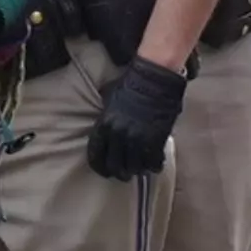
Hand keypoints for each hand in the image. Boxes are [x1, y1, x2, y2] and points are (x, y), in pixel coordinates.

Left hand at [86, 56, 192, 179]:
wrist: (154, 78)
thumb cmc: (131, 85)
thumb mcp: (109, 98)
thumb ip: (105, 116)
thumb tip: (104, 124)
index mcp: (104, 126)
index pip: (96, 156)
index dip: (100, 167)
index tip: (105, 170)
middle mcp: (118, 135)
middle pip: (115, 166)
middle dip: (119, 172)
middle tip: (125, 172)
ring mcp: (137, 139)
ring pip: (134, 167)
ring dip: (137, 170)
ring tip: (140, 167)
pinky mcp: (155, 140)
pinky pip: (152, 162)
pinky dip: (153, 165)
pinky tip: (155, 163)